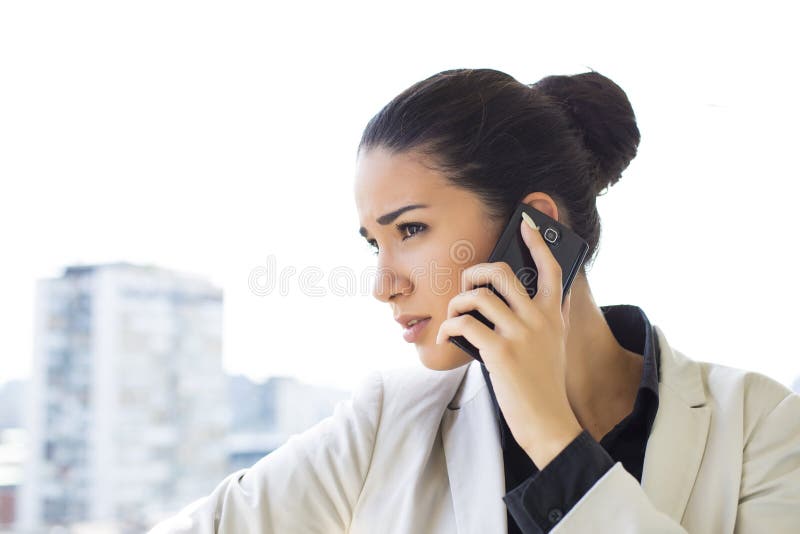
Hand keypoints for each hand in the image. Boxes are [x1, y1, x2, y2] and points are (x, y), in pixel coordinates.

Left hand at [435, 215, 582, 468]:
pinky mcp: (500, 352)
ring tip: (453, 318)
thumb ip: (547, 317)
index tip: (526, 224)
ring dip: (456, 304)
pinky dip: (448, 328)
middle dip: (475, 273)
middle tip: (467, 285)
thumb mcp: (555, 344)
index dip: (537, 242)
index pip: (550, 268)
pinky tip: (446, 336)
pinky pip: (464, 324)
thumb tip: (523, 294)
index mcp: (555, 314)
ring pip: (477, 296)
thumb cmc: (544, 382)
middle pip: (501, 272)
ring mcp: (520, 334)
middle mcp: (539, 318)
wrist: (548, 421)